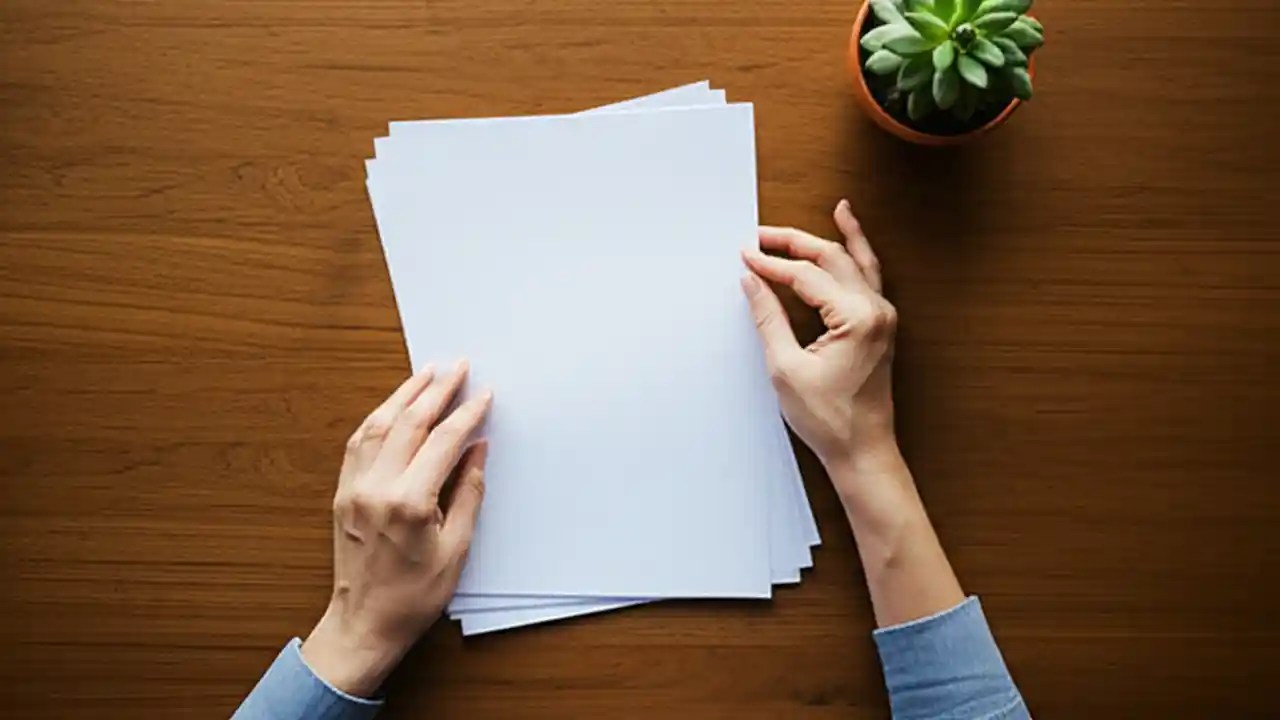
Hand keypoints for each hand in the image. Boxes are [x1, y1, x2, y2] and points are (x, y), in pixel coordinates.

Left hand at [301, 362, 492, 696]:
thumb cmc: (413, 596)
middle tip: (458, 367)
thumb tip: (477, 448)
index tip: (484, 395)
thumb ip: (468, 492)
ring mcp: (354, 488)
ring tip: (427, 373)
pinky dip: (378, 418)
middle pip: (409, 422)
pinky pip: (359, 443)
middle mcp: (376, 488)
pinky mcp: (342, 494)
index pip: (443, 442)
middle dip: (437, 390)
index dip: (467, 415)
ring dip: (404, 394)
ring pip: (379, 425)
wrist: (364, 624)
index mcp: (409, 503)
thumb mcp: (456, 549)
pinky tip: (393, 405)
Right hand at [741, 200, 897, 491]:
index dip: (770, 266)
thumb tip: (753, 282)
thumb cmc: (830, 419)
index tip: (744, 259)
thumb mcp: (786, 368)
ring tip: (832, 210)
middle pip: (833, 258)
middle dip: (795, 243)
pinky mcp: (880, 325)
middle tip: (761, 236)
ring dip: (833, 238)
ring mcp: (883, 316)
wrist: (863, 451)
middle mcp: (876, 310)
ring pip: (857, 261)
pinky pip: (869, 277)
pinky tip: (850, 236)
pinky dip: (859, 254)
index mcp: (857, 318)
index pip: (805, 276)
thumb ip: (769, 318)